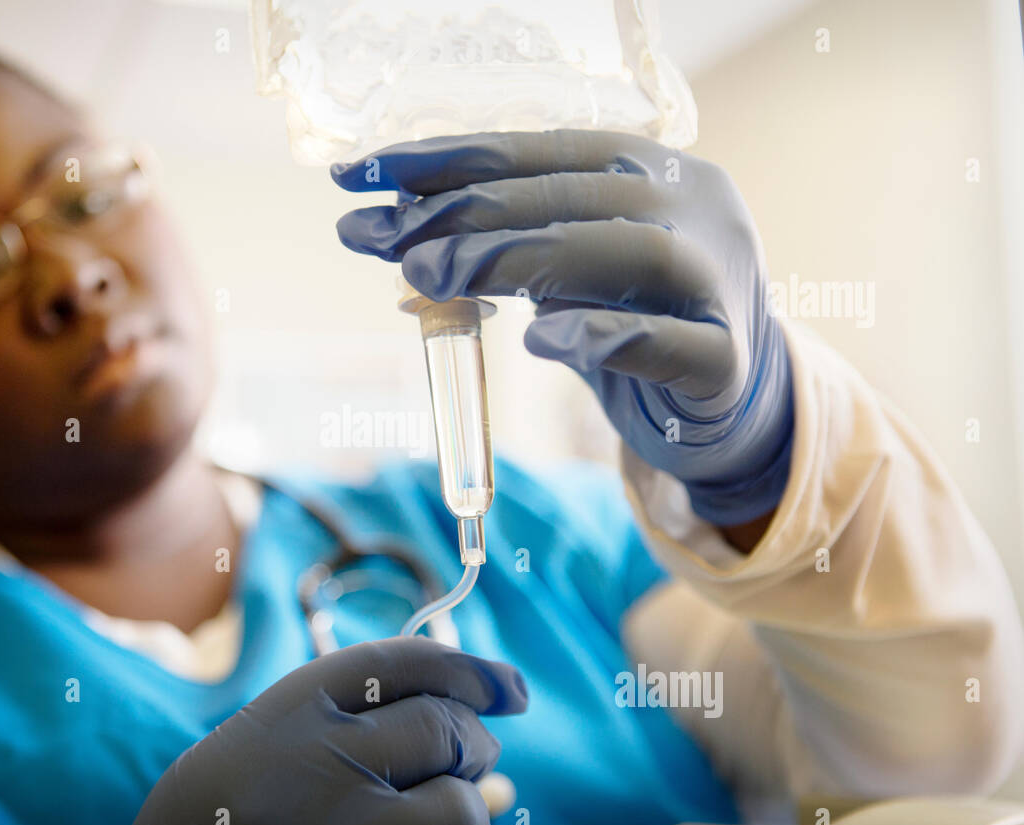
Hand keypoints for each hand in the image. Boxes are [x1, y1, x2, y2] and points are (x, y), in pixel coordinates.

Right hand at [115, 636, 527, 824]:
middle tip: (459, 762)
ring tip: (416, 817)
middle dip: (470, 744)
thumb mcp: (289, 743)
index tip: (510, 688)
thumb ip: (377, 730)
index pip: (406, 665)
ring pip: (459, 804)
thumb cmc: (235, 812)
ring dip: (461, 805)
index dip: (471, 671)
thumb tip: (504, 780)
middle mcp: (319, 761)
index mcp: (292, 708)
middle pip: (443, 728)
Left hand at [331, 130, 793, 526]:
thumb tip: (402, 238)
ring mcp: (722, 283)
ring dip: (520, 261)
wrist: (734, 403)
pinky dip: (604, 337)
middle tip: (382, 237)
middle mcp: (695, 210)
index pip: (542, 150)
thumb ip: (510, 248)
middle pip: (577, 196)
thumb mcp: (569, 274)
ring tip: (431, 279)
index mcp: (653, 172)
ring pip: (630, 255)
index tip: (361, 173)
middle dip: (465, 212)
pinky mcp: (726, 363)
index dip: (449, 158)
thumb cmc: (638, 322)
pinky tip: (541, 342)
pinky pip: (672, 343)